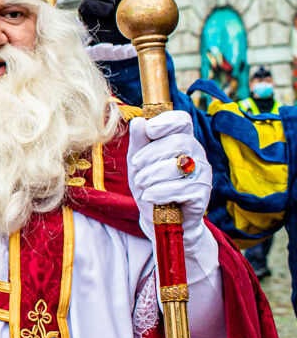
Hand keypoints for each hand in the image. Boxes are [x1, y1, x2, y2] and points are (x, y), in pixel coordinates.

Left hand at [128, 111, 211, 238]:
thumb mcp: (137, 162)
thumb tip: (138, 121)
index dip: (167, 121)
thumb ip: (138, 142)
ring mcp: (202, 173)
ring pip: (177, 166)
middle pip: (178, 142)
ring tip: (141, 184)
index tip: (150, 130)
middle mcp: (196, 153)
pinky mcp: (202, 193)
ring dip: (151, 175)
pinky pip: (180, 189)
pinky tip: (149, 196)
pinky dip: (158, 192)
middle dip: (150, 154)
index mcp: (182, 139)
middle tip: (134, 166)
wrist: (157, 217)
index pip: (183, 120)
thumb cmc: (148, 183)